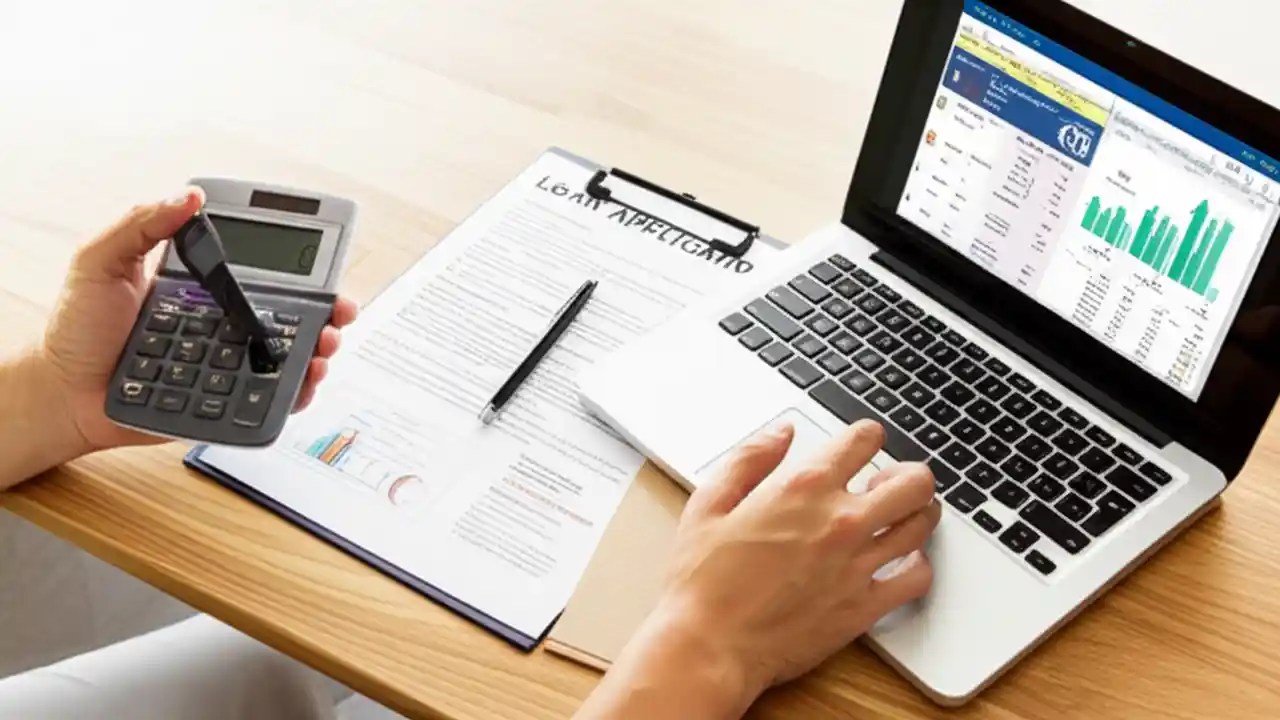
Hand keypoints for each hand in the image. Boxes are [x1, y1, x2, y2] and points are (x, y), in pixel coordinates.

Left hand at [40, 189, 358, 451]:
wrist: (62, 394)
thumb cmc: (76, 329)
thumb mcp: (99, 261)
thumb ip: (141, 224)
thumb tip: (189, 196)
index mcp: (206, 289)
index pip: (263, 274)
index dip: (301, 271)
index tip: (324, 269)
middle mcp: (223, 325)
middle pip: (290, 317)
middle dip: (327, 314)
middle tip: (338, 314)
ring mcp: (226, 364)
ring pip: (288, 358)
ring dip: (317, 351)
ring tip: (322, 349)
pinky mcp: (223, 402)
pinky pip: (268, 399)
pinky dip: (294, 393)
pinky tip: (302, 382)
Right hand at [577, 420, 939, 719]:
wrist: (709, 645)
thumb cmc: (702, 580)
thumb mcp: (710, 503)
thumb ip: (749, 458)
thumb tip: (782, 432)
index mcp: (803, 489)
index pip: (865, 440)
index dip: (867, 436)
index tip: (864, 444)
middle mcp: (840, 521)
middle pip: (914, 482)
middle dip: (909, 474)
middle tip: (894, 482)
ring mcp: (858, 565)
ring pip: (922, 526)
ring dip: (918, 514)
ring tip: (903, 517)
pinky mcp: (864, 606)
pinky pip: (917, 579)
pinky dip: (918, 567)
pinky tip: (902, 564)